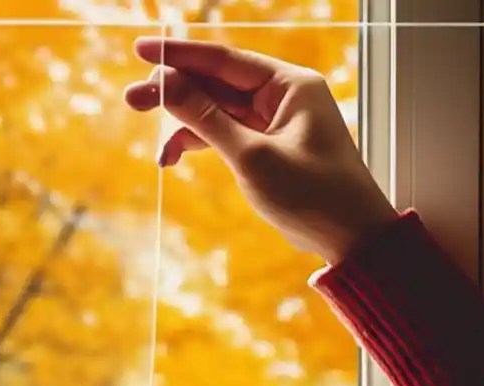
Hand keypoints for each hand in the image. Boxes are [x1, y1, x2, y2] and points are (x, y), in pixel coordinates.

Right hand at [124, 37, 399, 264]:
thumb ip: (205, 118)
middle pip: (215, 82)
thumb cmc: (313, 196)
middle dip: (174, 91)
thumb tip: (165, 83)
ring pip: (215, 109)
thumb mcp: (251, 156)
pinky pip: (223, 132)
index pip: (224, 59)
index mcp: (290, 85)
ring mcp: (274, 120)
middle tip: (132, 100)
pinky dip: (198, 142)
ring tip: (154, 147)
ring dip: (182, 123)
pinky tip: (172, 158)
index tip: (141, 50)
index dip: (179, 55)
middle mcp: (282, 95)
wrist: (351, 237)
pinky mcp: (266, 144)